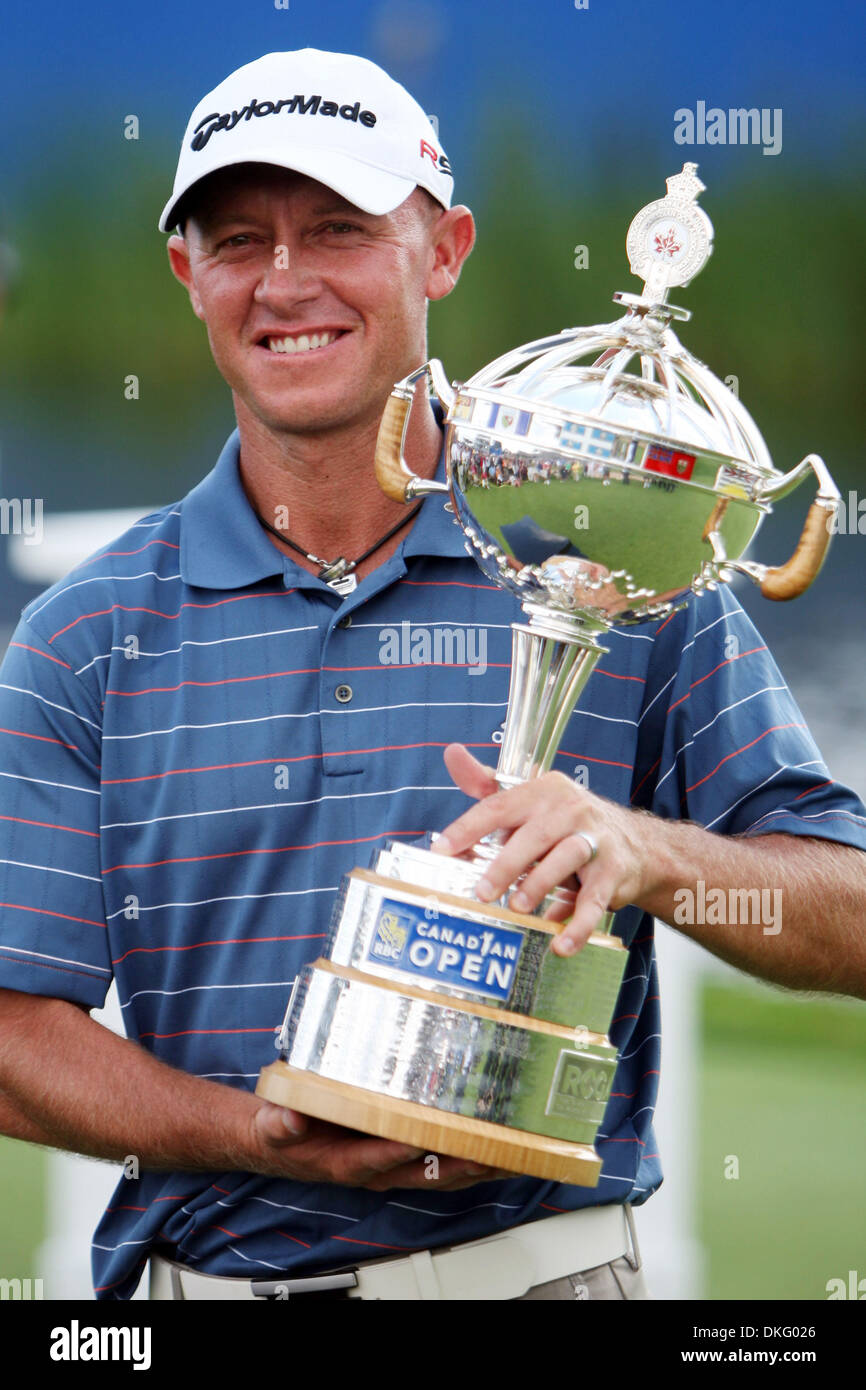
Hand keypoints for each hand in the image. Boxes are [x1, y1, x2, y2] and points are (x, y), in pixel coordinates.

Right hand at [250, 1103, 509, 1189]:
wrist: (288, 1144)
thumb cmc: (289, 1137)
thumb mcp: (275, 1129)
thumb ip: (282, 1124)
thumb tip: (291, 1120)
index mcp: (348, 1162)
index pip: (378, 1158)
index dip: (399, 1151)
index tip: (419, 1138)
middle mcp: (379, 1168)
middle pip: (425, 1171)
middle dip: (459, 1163)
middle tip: (488, 1149)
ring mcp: (396, 1165)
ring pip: (442, 1171)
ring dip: (476, 1165)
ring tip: (510, 1153)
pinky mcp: (405, 1156)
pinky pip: (444, 1162)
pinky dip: (473, 1159)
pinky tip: (498, 1149)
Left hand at [433, 743, 654, 955]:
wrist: (634, 844)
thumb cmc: (567, 824)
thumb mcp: (529, 802)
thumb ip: (488, 787)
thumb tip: (452, 753)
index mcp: (543, 791)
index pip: (500, 806)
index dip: (469, 828)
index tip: (442, 850)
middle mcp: (570, 809)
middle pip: (534, 835)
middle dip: (505, 864)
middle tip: (481, 892)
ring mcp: (595, 839)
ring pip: (566, 858)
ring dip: (539, 884)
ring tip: (517, 908)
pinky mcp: (613, 871)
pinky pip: (594, 899)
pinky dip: (578, 923)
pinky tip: (561, 944)